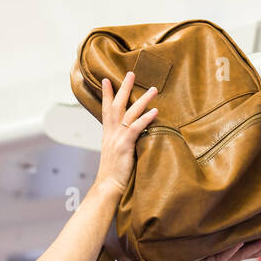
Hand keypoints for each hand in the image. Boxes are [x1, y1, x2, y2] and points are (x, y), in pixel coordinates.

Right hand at [94, 70, 157, 193]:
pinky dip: (145, 119)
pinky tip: (155, 111)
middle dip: (124, 88)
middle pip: (116, 105)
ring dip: (142, 99)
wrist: (108, 187)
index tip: (106, 80)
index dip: (106, 94)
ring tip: (153, 89)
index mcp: (108, 135)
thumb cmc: (114, 174)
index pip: (105, 109)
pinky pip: (135, 128)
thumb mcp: (116, 155)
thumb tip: (131, 138)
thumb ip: (122, 143)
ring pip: (129, 113)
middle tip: (131, 73)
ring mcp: (117, 139)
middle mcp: (111, 133)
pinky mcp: (125, 146)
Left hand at [179, 236, 260, 260]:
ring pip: (242, 254)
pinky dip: (232, 248)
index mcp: (231, 254)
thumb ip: (221, 236)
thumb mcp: (209, 244)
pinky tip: (240, 241)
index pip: (254, 247)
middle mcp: (229, 258)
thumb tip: (231, 219)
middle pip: (254, 252)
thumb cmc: (191, 256)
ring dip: (256, 246)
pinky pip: (223, 254)